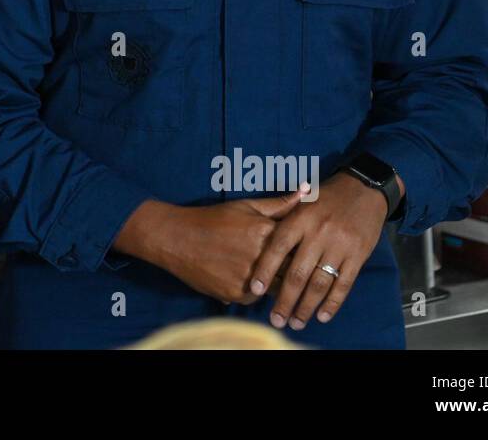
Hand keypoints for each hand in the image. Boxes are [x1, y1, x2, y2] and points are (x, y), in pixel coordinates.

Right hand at [114, 190, 307, 304]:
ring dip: (278, 284)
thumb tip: (308, 189)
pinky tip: (252, 281)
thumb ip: (279, 203)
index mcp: (266, 232)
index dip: (308, 250)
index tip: (312, 249)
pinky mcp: (235, 294)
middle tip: (298, 269)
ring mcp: (247, 278)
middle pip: (293, 271)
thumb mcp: (246, 206)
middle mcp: (260, 257)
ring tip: (274, 276)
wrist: (176, 238)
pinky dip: (256, 290)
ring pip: (276, 288)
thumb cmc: (213, 219)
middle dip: (297, 272)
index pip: (301, 246)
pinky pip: (256, 297)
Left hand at [248, 172, 388, 330]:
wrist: (364, 188)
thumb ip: (281, 217)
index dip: (265, 269)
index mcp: (300, 218)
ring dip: (307, 306)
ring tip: (296, 322)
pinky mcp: (358, 256)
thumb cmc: (326, 197)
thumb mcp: (302, 201)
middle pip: (297, 273)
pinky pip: (344, 284)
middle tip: (276, 319)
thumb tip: (257, 237)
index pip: (277, 248)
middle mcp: (318, 233)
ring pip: (319, 283)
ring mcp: (339, 246)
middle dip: (285, 300)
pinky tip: (322, 315)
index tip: (255, 289)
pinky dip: (333, 303)